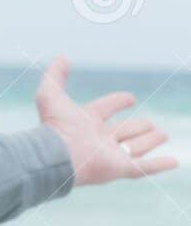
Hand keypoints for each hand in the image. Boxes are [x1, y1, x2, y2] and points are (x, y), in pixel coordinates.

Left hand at [34, 55, 177, 186]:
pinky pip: (145, 167)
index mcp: (86, 123)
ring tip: (164, 135)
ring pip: (137, 147)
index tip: (130, 98)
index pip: (106, 109)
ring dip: (151, 141)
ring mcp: (112, 155)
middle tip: (151, 124)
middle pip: (125, 130)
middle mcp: (100, 140)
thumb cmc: (54, 126)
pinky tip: (174, 162)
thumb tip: (60, 57)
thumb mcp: (51, 93)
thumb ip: (55, 74)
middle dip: (138, 127)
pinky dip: (160, 165)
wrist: (57, 155)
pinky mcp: (121, 168)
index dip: (118, 102)